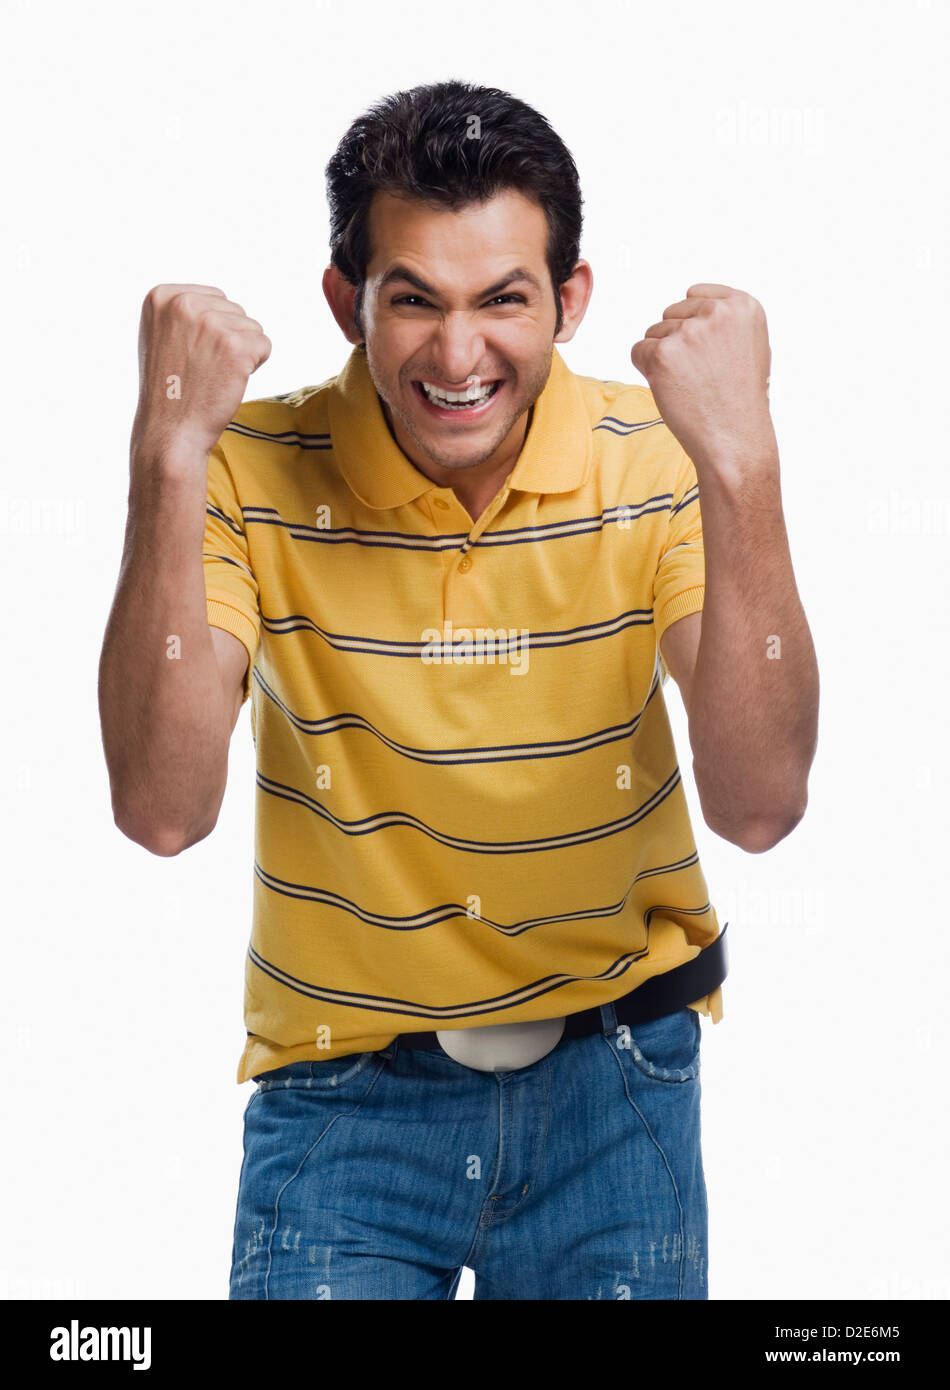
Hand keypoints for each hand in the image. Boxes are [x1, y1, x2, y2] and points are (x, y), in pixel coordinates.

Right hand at [131, 283, 271, 466]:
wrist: (170, 431)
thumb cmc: (170, 390)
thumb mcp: (162, 336)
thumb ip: (186, 313)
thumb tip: (221, 304)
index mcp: (162, 296)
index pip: (214, 299)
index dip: (211, 331)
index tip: (189, 354)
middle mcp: (184, 303)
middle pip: (235, 311)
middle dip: (228, 340)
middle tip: (202, 368)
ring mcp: (211, 322)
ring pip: (252, 328)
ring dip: (241, 354)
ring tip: (212, 375)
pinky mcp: (236, 345)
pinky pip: (264, 345)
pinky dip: (253, 366)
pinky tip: (227, 381)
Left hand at [631, 283, 773, 473]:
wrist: (734, 440)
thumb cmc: (740, 399)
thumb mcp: (750, 345)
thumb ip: (725, 318)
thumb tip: (691, 296)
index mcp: (743, 306)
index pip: (695, 295)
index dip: (694, 326)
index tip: (708, 354)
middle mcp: (718, 312)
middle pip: (671, 313)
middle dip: (677, 342)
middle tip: (700, 376)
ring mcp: (690, 332)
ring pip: (653, 333)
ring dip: (663, 359)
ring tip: (690, 385)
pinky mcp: (663, 354)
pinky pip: (637, 352)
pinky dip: (647, 372)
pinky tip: (672, 390)